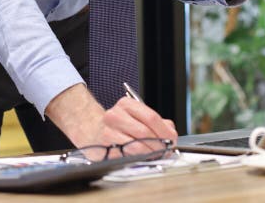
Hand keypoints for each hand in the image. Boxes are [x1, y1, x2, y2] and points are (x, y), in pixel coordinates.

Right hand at [45, 84, 176, 153]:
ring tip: (156, 156)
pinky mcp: (104, 148)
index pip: (151, 117)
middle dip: (159, 145)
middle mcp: (114, 116)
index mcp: (126, 104)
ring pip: (136, 147)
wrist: (92, 129)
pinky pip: (127, 157)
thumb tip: (171, 135)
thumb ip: (158, 123)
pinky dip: (138, 160)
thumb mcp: (137, 116)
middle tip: (166, 152)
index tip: (172, 141)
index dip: (165, 132)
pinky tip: (142, 159)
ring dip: (150, 154)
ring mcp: (108, 132)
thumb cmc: (120, 124)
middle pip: (145, 133)